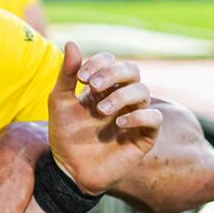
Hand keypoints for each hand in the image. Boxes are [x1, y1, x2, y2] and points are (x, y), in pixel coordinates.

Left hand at [50, 43, 162, 195]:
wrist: (69, 170)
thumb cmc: (64, 135)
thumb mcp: (59, 103)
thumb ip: (66, 75)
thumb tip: (72, 42)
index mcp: (102, 87)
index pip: (111, 61)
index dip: (100, 63)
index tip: (82, 78)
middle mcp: (121, 98)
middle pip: (132, 71)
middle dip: (113, 73)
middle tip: (93, 86)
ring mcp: (134, 116)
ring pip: (143, 92)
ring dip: (122, 96)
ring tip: (102, 110)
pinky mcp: (144, 136)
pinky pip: (154, 118)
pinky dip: (139, 116)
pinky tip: (119, 124)